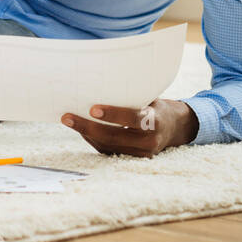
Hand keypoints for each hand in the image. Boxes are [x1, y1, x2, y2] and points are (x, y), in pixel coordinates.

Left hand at [61, 98, 198, 156]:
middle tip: (67, 117)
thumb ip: (131, 95)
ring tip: (69, 121)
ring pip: (108, 146)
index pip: (133, 118)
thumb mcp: (150, 97)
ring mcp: (141, 153)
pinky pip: (109, 151)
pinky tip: (82, 129)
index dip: (113, 114)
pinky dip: (93, 140)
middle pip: (114, 137)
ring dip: (86, 134)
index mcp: (155, 121)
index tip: (93, 109)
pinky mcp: (133, 159)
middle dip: (87, 127)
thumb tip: (101, 82)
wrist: (174, 128)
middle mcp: (149, 140)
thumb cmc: (156, 106)